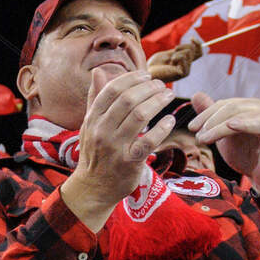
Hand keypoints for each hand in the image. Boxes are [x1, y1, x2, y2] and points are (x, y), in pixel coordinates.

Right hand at [60, 68, 176, 230]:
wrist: (93, 188)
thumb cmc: (94, 153)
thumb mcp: (89, 125)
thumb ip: (95, 98)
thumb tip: (98, 71)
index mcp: (92, 119)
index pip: (112, 91)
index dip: (131, 79)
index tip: (146, 75)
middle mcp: (102, 131)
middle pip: (127, 100)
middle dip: (148, 88)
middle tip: (161, 85)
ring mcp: (116, 147)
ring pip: (140, 116)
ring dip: (157, 102)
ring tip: (168, 96)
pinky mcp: (130, 162)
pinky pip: (149, 141)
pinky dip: (162, 128)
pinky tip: (170, 120)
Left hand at [146, 41, 201, 81]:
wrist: (147, 72)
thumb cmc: (155, 64)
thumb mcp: (170, 54)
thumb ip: (181, 50)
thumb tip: (193, 42)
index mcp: (185, 62)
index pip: (199, 52)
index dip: (198, 43)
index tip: (191, 38)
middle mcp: (188, 66)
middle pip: (194, 50)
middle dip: (183, 46)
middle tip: (173, 50)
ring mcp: (186, 70)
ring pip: (188, 52)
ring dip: (177, 53)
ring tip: (170, 60)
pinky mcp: (183, 73)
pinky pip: (185, 58)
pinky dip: (177, 57)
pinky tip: (171, 63)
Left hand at [185, 92, 259, 195]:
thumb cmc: (246, 157)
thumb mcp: (223, 136)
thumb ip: (211, 116)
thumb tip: (196, 94)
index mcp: (251, 107)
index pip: (225, 104)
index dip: (206, 113)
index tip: (191, 128)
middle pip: (232, 107)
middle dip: (211, 121)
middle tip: (199, 136)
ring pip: (241, 115)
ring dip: (219, 127)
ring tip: (206, 139)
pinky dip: (245, 124)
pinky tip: (232, 126)